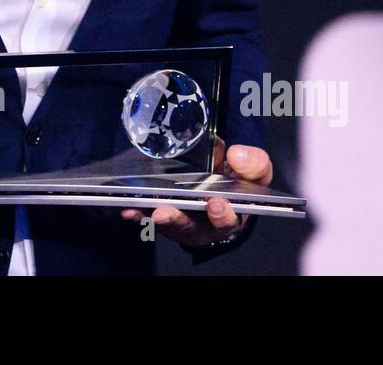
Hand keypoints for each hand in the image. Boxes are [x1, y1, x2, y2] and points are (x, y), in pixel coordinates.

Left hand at [119, 144, 271, 246]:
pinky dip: (139, 213)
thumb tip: (237, 154)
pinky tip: (129, 208)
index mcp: (230, 216)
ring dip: (154, 216)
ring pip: (167, 223)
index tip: (215, 203)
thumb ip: (253, 164)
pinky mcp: (163, 216)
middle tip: (165, 212)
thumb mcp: (253, 172)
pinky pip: (149, 217)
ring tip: (145, 209)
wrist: (222, 187)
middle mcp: (204, 225)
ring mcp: (182, 222)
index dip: (222, 215)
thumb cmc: (237, 183)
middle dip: (178, 219)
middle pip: (190, 227)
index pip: (227, 220)